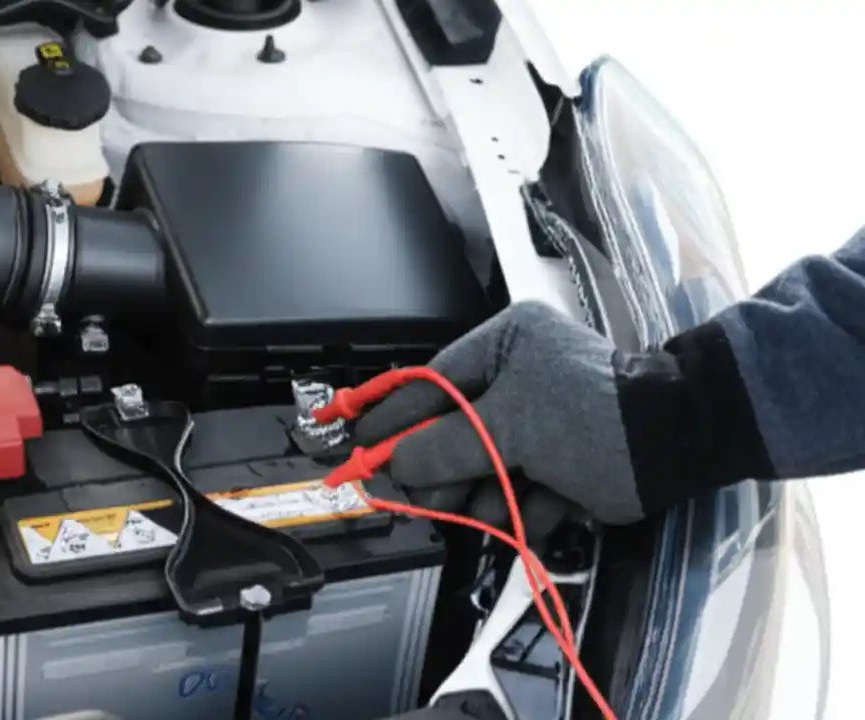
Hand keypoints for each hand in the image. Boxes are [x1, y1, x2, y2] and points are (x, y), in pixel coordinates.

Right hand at [354, 301, 646, 528]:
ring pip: (488, 465)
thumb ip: (445, 447)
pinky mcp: (563, 460)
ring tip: (490, 511)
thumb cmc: (593, 419)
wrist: (682, 445)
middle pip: (456, 430)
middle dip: (446, 470)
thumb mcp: (509, 429)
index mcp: (506, 345)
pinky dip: (527, 506)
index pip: (432, 382)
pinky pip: (525, 485)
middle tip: (428, 501)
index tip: (360, 445)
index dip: (394, 417)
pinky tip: (537, 512)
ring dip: (487, 495)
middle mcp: (522, 376)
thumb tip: (394, 463)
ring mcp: (543, 421)